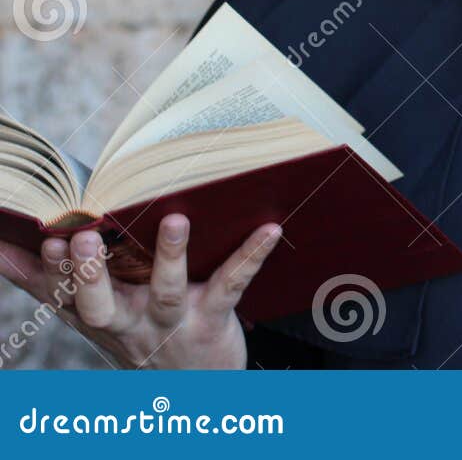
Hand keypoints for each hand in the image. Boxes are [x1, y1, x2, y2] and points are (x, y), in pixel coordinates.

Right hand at [0, 214, 281, 368]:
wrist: (195, 389)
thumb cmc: (138, 333)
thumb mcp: (89, 314)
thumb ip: (46, 282)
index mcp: (99, 316)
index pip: (66, 295)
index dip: (54, 271)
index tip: (46, 236)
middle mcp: (130, 322)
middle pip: (102, 304)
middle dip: (89, 272)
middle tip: (80, 237)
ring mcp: (172, 321)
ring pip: (167, 291)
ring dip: (171, 255)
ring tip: (176, 219)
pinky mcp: (213, 318)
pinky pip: (233, 283)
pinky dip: (252, 255)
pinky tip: (269, 229)